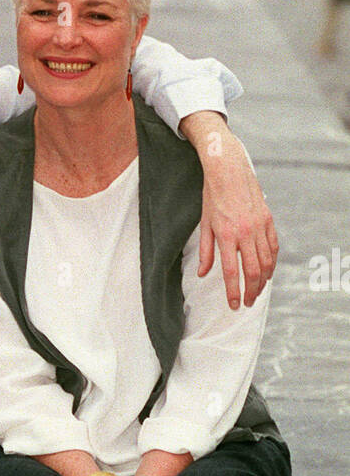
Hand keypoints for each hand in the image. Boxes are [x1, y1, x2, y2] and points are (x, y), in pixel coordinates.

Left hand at [196, 127, 277, 309]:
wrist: (228, 170)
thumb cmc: (212, 197)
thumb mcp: (204, 225)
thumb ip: (205, 252)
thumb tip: (203, 275)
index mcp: (227, 235)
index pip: (232, 272)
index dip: (234, 292)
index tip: (234, 305)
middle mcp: (245, 232)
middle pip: (253, 271)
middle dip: (251, 291)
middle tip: (248, 303)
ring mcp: (259, 225)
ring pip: (267, 261)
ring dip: (263, 280)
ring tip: (257, 291)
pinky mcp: (268, 219)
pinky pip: (273, 246)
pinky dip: (272, 262)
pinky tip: (267, 272)